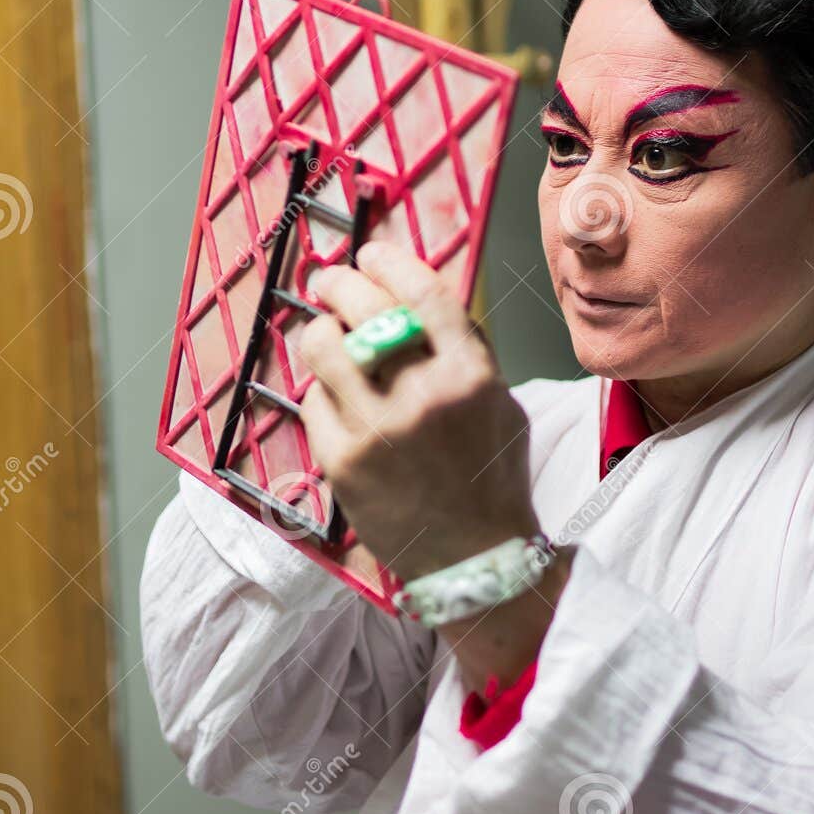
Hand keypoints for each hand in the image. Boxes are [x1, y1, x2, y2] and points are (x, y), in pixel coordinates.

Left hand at [294, 240, 540, 582]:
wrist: (474, 559)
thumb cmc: (490, 479)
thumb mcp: (500, 403)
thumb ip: (462, 352)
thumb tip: (412, 301)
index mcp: (470, 374)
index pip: (421, 292)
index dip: (388, 262)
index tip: (370, 254)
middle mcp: (423, 394)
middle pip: (363, 307)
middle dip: (337, 282)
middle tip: (328, 280)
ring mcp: (378, 428)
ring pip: (323, 347)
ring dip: (319, 332)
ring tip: (325, 336)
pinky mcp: (342, 460)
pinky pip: (313, 402)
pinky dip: (322, 395)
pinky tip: (338, 402)